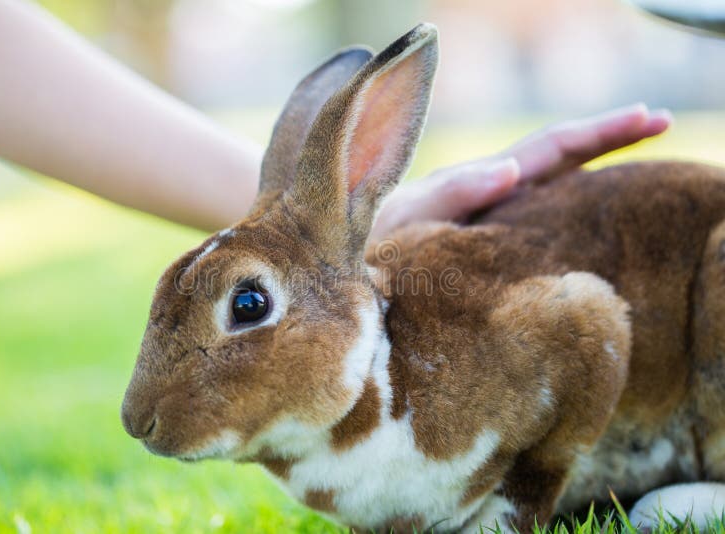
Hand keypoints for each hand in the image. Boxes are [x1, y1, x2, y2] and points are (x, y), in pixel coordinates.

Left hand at [369, 103, 670, 242]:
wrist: (335, 272)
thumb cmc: (363, 242)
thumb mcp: (405, 217)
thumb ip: (451, 194)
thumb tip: (511, 170)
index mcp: (475, 184)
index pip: (546, 150)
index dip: (597, 133)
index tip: (647, 117)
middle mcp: (485, 198)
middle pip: (556, 158)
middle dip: (607, 139)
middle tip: (660, 120)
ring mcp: (485, 225)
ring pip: (548, 190)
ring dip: (594, 174)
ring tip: (644, 162)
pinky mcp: (479, 255)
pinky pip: (531, 234)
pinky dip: (566, 218)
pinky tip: (595, 228)